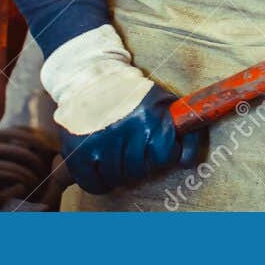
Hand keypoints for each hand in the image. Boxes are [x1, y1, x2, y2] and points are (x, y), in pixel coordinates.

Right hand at [40, 25, 207, 192]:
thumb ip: (184, 128)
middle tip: (132, 148)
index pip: (164, 155)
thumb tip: (187, 161)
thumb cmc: (132, 94)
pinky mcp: (77, 152)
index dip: (163, 153)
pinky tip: (101, 166)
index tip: (156, 146)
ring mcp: (98, 142)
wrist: (90, 80)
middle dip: (140, 163)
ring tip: (117, 153)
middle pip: (140, 170)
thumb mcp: (164, 101)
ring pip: (118, 179)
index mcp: (147, 116)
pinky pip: (94, 185)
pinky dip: (99, 181)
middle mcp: (122, 130)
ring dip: (120, 172)